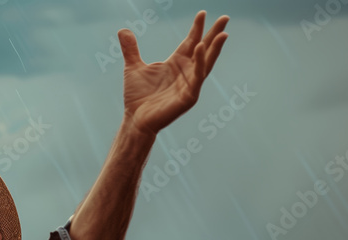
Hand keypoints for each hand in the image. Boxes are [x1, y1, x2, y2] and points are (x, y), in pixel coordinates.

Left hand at [119, 11, 228, 135]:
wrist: (135, 119)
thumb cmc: (137, 97)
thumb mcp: (133, 67)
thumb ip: (131, 49)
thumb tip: (122, 30)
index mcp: (176, 64)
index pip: (190, 42)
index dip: (196, 28)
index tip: (202, 13)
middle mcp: (186, 72)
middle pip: (203, 49)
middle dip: (214, 34)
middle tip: (225, 18)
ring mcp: (189, 84)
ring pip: (206, 62)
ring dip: (214, 48)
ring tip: (223, 33)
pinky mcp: (189, 96)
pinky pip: (197, 77)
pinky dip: (200, 63)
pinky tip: (200, 48)